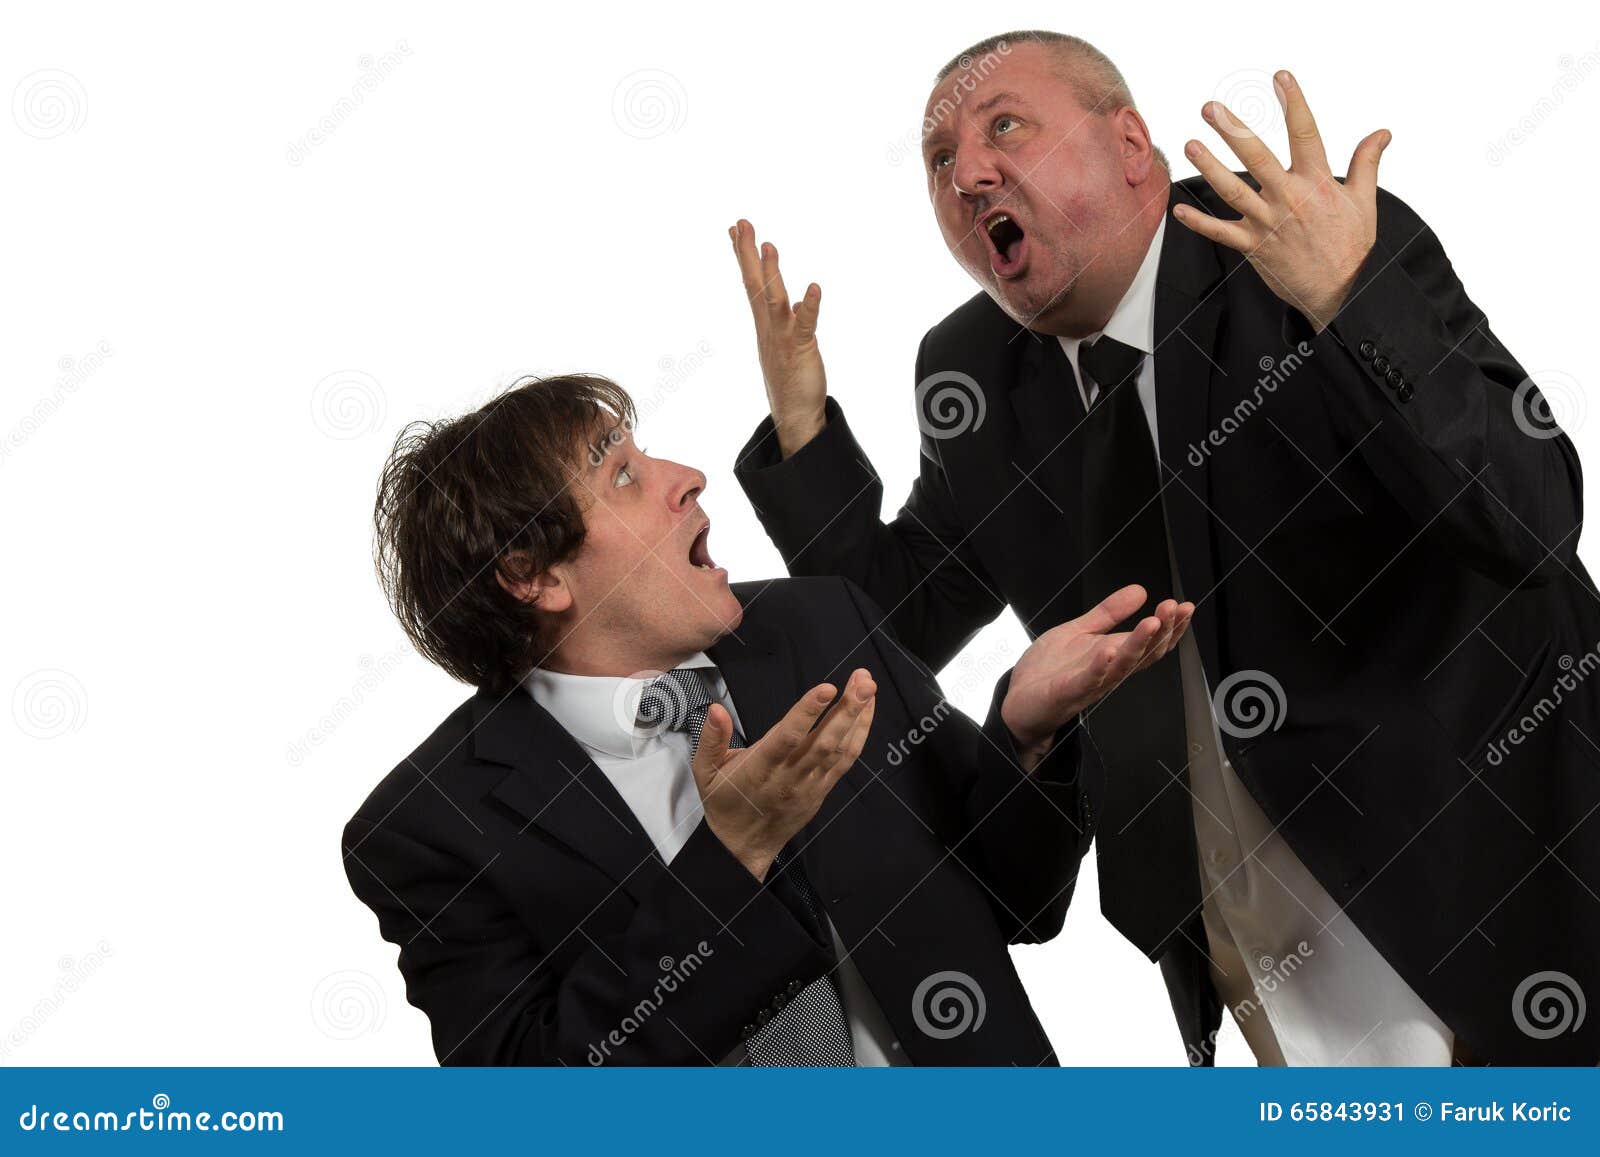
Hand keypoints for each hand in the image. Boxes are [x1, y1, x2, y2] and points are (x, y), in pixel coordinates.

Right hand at [693, 668, 876, 880]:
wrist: (743, 846)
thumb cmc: (726, 803)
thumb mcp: (705, 772)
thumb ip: (710, 738)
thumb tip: (716, 710)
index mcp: (759, 769)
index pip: (787, 738)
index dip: (807, 713)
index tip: (825, 689)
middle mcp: (789, 777)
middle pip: (823, 741)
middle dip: (846, 709)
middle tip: (862, 681)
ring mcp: (809, 784)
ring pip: (838, 750)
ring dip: (856, 717)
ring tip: (867, 687)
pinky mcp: (821, 790)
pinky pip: (844, 762)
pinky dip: (858, 735)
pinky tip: (865, 713)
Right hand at [729, 219, 826, 456]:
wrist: (795, 415)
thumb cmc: (792, 380)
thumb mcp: (789, 345)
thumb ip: (794, 320)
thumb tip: (800, 302)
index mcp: (765, 324)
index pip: (752, 284)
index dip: (744, 257)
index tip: (736, 231)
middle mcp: (769, 327)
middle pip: (755, 284)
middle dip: (747, 253)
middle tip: (741, 223)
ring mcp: (782, 337)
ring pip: (774, 300)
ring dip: (770, 273)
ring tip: (768, 245)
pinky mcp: (800, 348)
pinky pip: (806, 325)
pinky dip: (810, 306)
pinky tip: (815, 288)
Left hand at [1001, 585, 1192, 766]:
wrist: (1018, 702)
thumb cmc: (1049, 671)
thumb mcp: (1079, 631)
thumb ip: (1108, 612)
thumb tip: (1140, 591)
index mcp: (1112, 654)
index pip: (1150, 642)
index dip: (1171, 626)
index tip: (1184, 606)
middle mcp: (1108, 670)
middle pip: (1145, 653)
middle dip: (1163, 631)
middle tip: (1175, 608)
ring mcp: (1090, 682)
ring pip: (1123, 666)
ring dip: (1139, 644)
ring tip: (1153, 622)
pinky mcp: (1068, 691)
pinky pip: (1089, 680)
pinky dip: (1100, 666)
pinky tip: (1109, 650)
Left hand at [1172, 70, 1390, 331]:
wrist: (1343, 292)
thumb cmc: (1352, 245)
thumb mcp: (1364, 201)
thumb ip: (1366, 163)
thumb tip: (1382, 133)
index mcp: (1318, 182)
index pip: (1305, 133)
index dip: (1294, 103)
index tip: (1281, 77)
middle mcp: (1290, 198)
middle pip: (1257, 157)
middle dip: (1233, 131)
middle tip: (1211, 108)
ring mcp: (1269, 223)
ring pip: (1233, 190)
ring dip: (1209, 167)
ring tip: (1191, 144)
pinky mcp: (1254, 247)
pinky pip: (1221, 232)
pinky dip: (1199, 223)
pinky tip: (1180, 210)